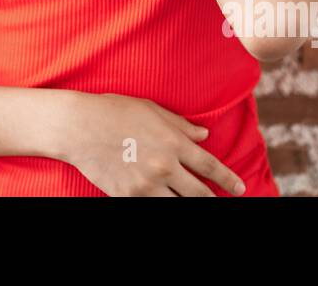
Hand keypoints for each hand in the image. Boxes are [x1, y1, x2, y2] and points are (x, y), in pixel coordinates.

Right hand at [59, 91, 246, 196]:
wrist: (78, 126)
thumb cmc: (114, 111)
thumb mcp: (151, 110)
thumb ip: (180, 125)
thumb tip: (204, 136)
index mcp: (173, 142)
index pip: (210, 167)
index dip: (228, 180)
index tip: (239, 189)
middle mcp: (164, 166)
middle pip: (199, 193)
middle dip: (212, 200)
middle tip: (220, 202)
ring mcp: (146, 185)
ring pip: (178, 205)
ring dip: (188, 204)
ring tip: (192, 201)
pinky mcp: (128, 196)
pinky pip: (152, 208)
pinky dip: (162, 204)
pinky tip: (165, 201)